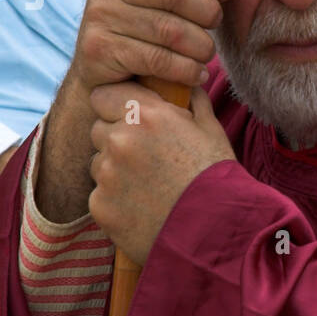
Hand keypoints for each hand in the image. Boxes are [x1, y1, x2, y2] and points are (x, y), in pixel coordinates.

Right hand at [70, 0, 238, 95]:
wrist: (103, 70)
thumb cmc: (146, 23)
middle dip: (207, 11)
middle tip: (214, 22)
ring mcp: (99, 14)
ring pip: (170, 30)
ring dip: (200, 46)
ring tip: (206, 52)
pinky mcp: (99, 49)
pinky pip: (158, 59)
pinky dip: (186, 69)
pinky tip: (196, 73)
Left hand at [87, 81, 234, 264]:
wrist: (216, 232)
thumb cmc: (218, 178)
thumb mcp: (211, 131)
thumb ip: (192, 101)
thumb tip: (187, 83)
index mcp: (147, 115)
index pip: (104, 94)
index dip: (116, 105)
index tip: (129, 117)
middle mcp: (120, 139)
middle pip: (99, 128)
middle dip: (116, 138)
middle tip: (146, 158)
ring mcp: (107, 174)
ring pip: (98, 163)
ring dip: (115, 170)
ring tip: (149, 187)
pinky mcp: (100, 206)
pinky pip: (100, 194)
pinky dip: (116, 200)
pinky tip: (145, 208)